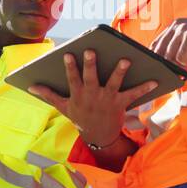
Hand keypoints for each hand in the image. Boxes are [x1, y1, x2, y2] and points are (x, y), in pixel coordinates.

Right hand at [28, 50, 157, 145]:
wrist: (98, 136)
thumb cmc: (80, 117)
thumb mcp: (63, 107)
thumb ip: (48, 95)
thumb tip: (31, 86)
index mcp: (78, 94)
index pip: (71, 78)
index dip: (69, 67)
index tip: (67, 54)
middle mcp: (92, 95)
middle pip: (90, 77)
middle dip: (90, 64)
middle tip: (90, 51)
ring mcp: (107, 99)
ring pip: (113, 82)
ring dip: (120, 71)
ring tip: (126, 60)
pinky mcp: (120, 103)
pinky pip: (134, 93)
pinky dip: (145, 87)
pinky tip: (155, 79)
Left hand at [149, 17, 186, 66]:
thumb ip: (176, 53)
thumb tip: (163, 68)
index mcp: (174, 26)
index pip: (155, 45)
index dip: (158, 59)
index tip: (163, 68)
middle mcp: (176, 25)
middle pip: (161, 53)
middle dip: (171, 63)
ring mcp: (183, 29)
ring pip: (171, 57)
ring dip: (184, 61)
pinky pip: (181, 58)